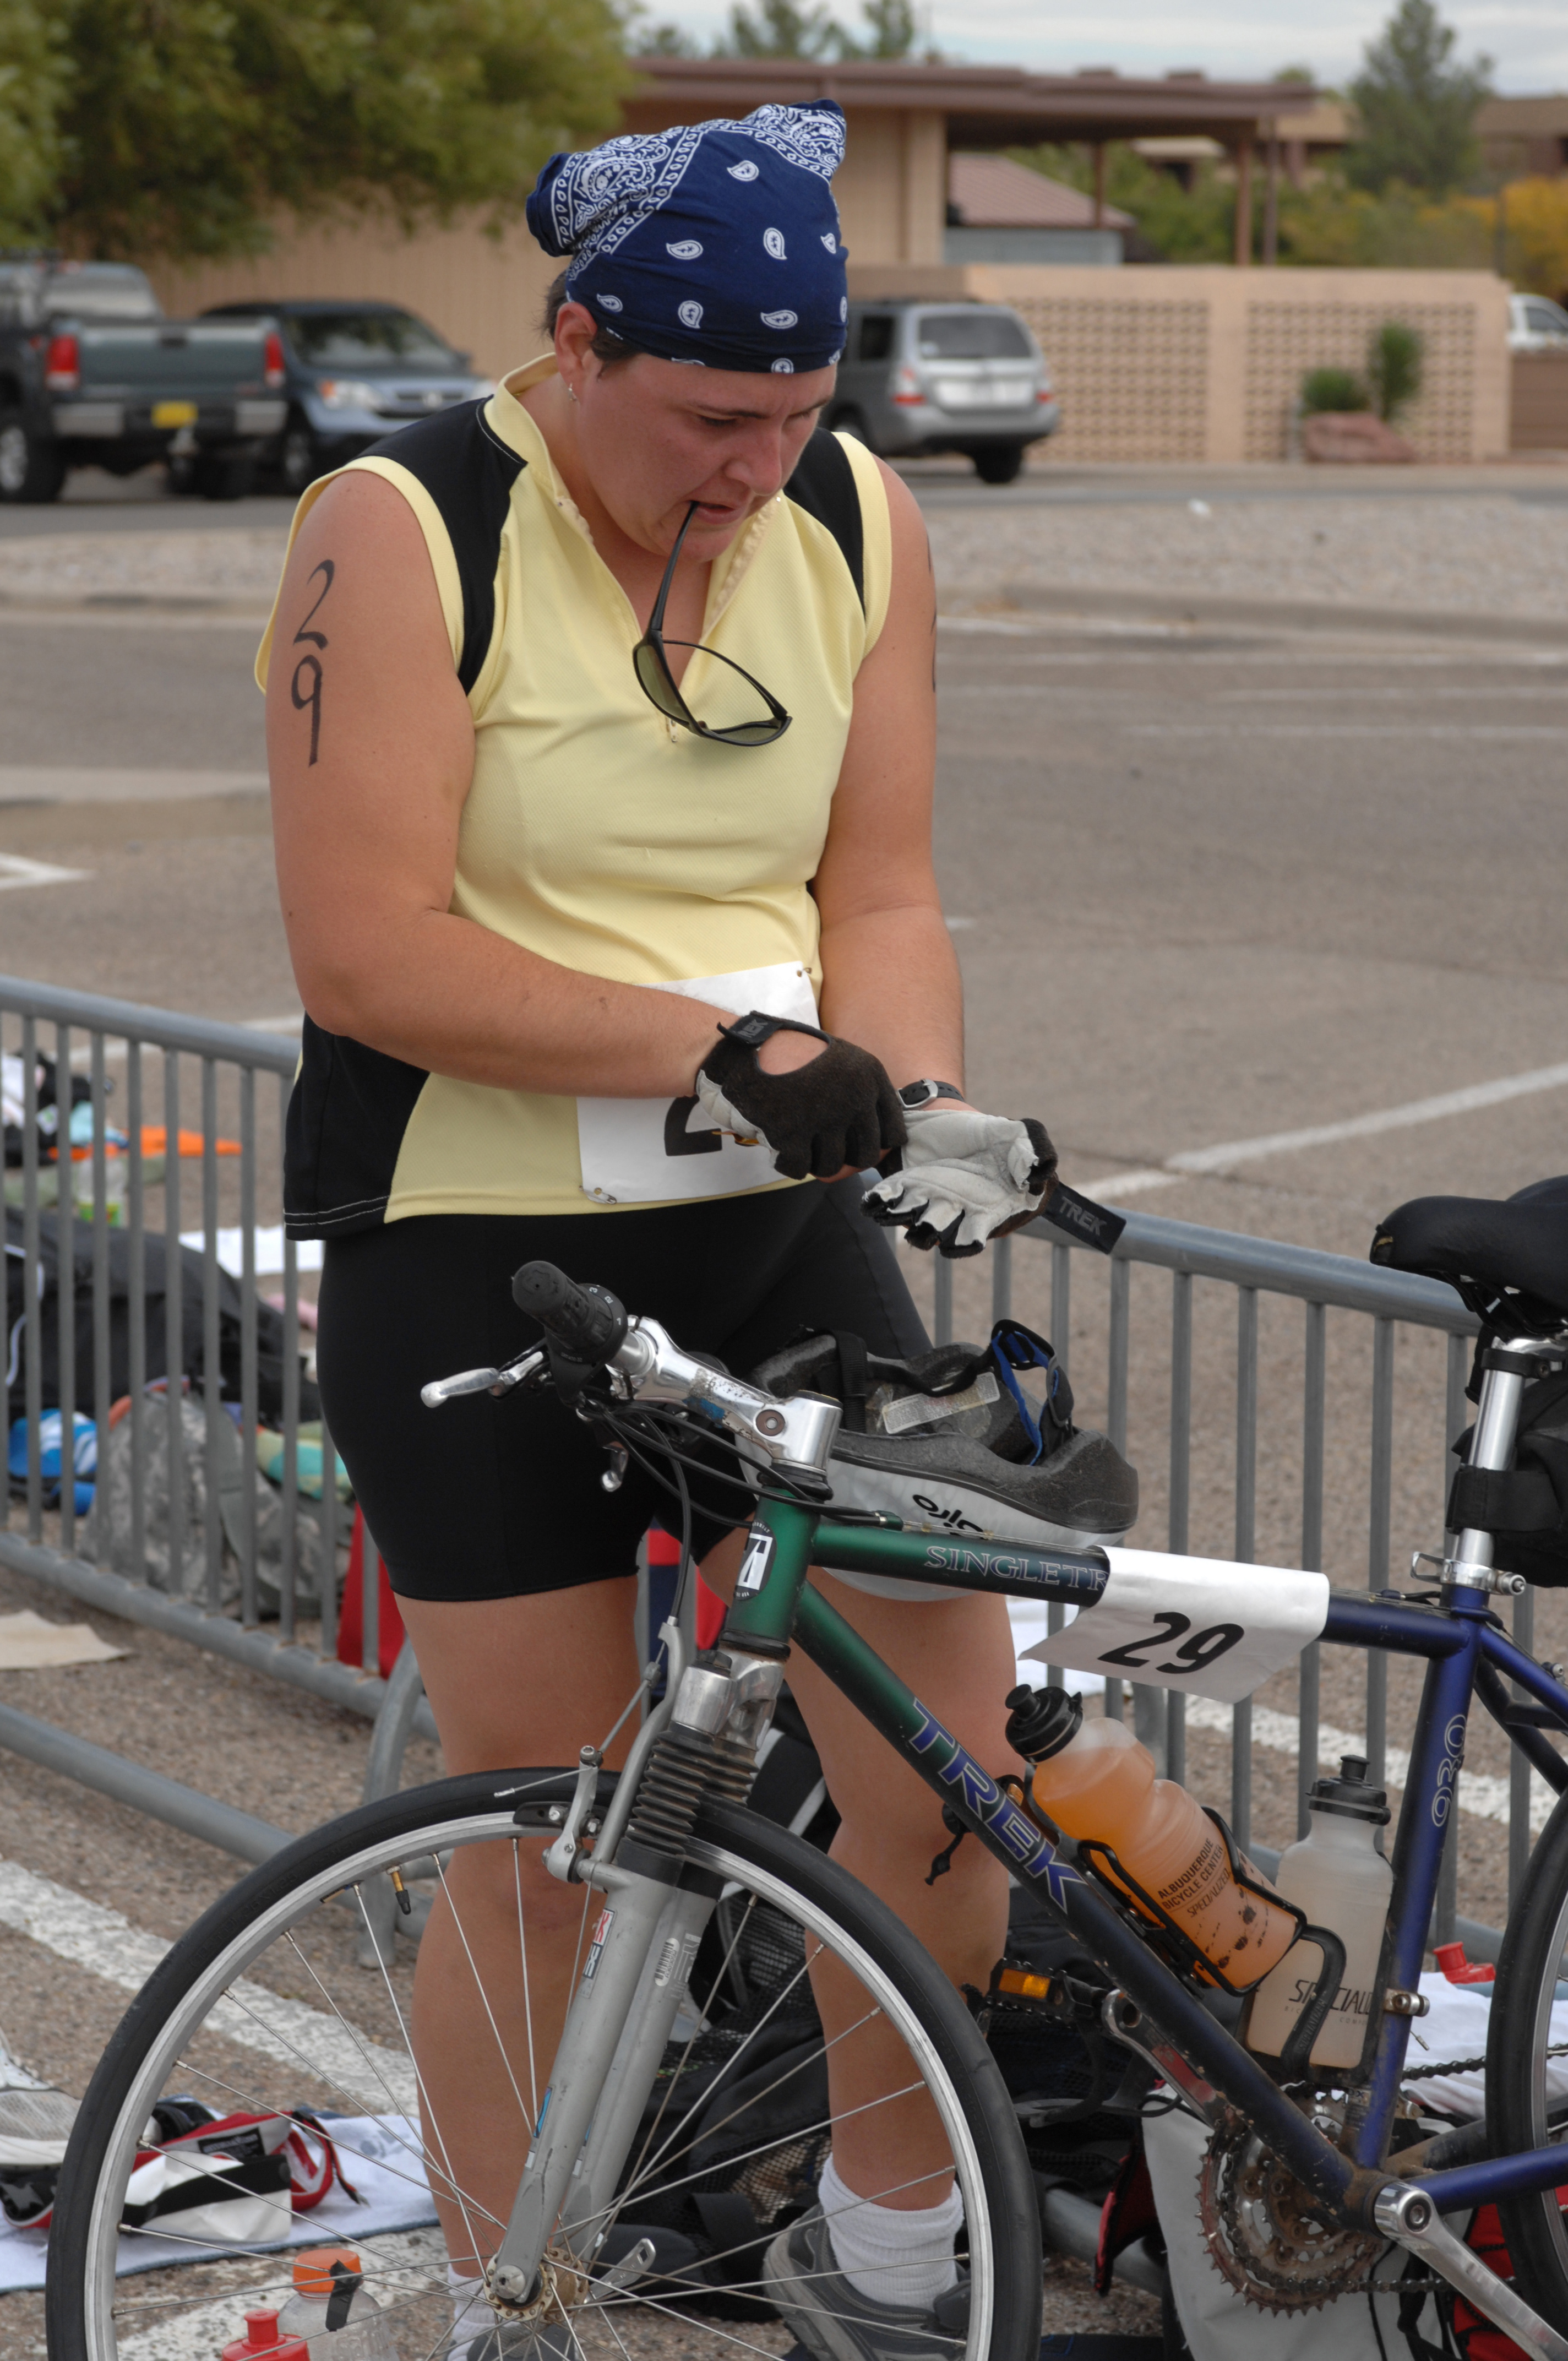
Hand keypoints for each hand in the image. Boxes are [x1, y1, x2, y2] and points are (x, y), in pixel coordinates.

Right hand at [695, 1013, 906, 1181]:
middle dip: (845, 1157)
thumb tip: (879, 1145)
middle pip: (864, 1156)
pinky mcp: (790, 1134)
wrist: (744, 1047)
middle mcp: (852, 1099)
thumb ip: (863, 1095)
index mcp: (870, 1078)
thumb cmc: (793, 1055)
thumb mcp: (842, 1060)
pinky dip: (788, 1162)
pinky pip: (799, 1169)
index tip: (857, 1142)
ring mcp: (822, 1118)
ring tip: (801, 1143)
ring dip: (815, 1160)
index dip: (875, 1144)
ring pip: (833, 1166)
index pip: (893, 1134)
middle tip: (824, 1147)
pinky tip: (780, 1146)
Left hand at [862, 1102, 1057, 1256]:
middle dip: (935, 1236)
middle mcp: (958, 1213)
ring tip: (899, 1210)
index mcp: (989, 1208)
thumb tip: (1039, 1177)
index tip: (973, 1228)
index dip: (974, 1238)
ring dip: (905, 1222)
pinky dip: (878, 1206)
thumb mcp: (1020, 1134)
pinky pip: (888, 1205)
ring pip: (915, 1226)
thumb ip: (1036, 1152)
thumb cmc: (987, 1133)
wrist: (945, 1115)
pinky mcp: (902, 1190)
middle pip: (946, 1237)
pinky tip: (873, 1201)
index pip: (985, 1233)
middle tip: (929, 1231)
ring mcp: (929, 1203)